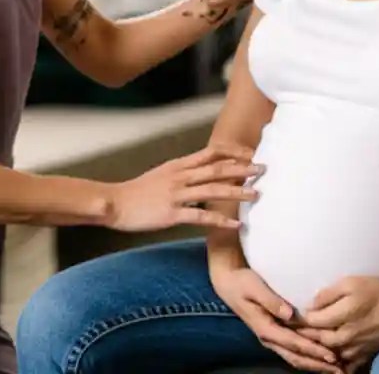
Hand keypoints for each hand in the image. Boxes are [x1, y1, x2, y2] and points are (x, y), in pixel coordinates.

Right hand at [105, 143, 260, 231]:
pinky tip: (235, 225)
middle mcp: (180, 176)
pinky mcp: (171, 214)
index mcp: (179, 165)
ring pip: (213, 190)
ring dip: (236, 192)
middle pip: (217, 169)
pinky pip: (200, 217)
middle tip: (264, 169)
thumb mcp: (163, 174)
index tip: (252, 154)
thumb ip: (184, 172)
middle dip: (242, 168)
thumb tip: (205, 172)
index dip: (234, 153)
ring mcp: (176, 195)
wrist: (115, 203)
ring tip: (256, 194)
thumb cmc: (139, 191)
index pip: (212, 153)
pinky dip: (220, 220)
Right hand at [212, 266, 340, 372]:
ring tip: (336, 369)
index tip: (331, 355)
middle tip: (340, 370)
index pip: (293, 343)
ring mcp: (272, 338)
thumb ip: (271, 301)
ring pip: (295, 358)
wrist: (228, 283)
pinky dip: (308, 358)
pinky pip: (293, 352)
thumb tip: (289, 314)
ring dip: (315, 365)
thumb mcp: (253, 287)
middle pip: (296, 357)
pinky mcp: (275, 335)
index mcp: (265, 328)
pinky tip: (322, 359)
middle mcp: (269, 338)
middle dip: (318, 365)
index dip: (312, 350)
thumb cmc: (242, 282)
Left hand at [297, 277, 378, 368]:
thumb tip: (311, 304)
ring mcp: (354, 350)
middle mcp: (344, 338)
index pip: (310, 322)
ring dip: (317, 349)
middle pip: (316, 340)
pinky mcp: (364, 355)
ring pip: (328, 354)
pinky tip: (330, 358)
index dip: (298, 318)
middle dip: (303, 335)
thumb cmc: (377, 292)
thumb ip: (327, 294)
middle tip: (290, 331)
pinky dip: (336, 363)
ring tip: (306, 343)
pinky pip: (345, 365)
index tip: (287, 316)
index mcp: (338, 319)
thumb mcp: (350, 283)